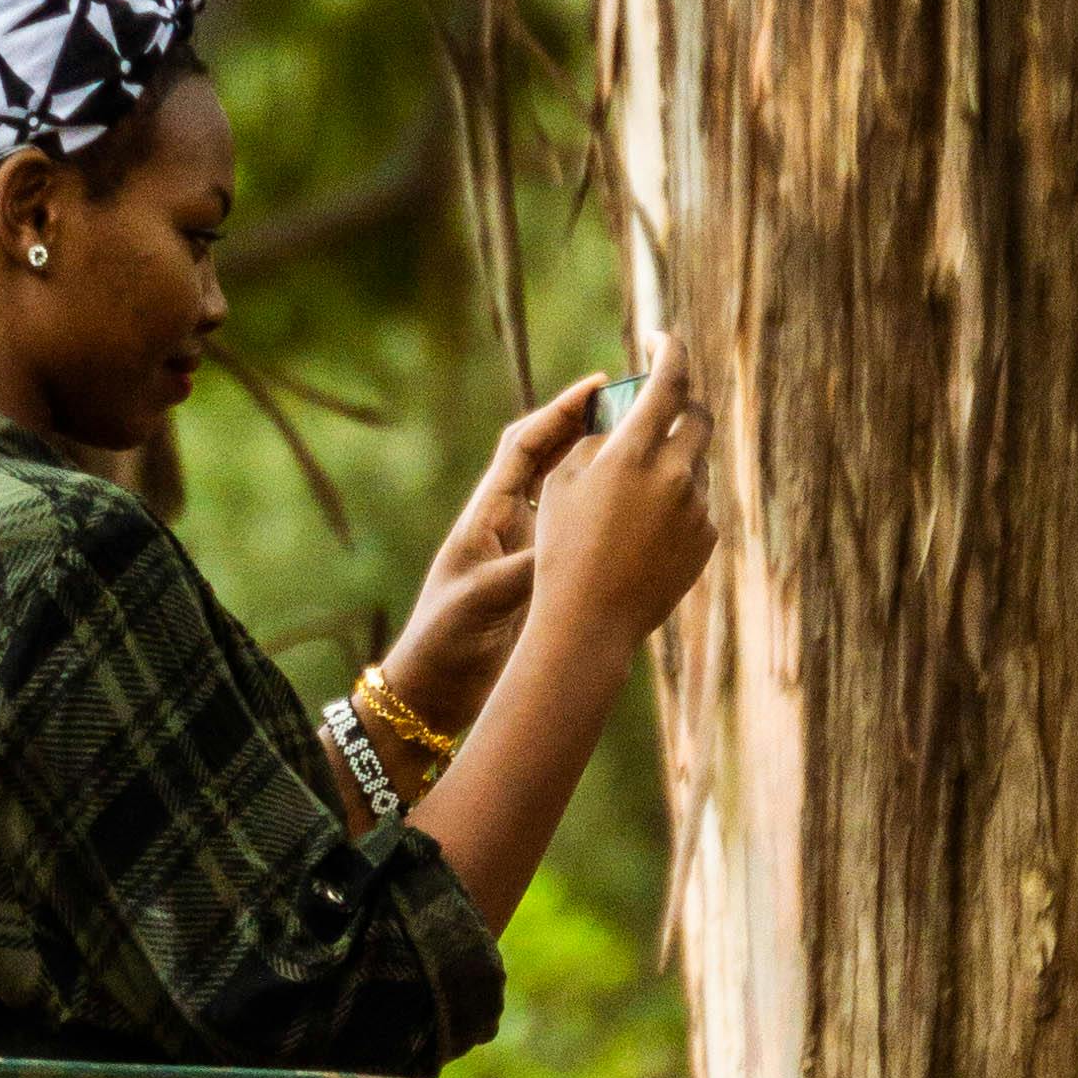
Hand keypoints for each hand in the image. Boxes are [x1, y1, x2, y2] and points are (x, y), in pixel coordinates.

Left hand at [381, 372, 608, 737]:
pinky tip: (638, 507)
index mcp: (487, 515)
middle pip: (551, 457)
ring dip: (599, 465)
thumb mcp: (482, 602)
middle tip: (634, 404)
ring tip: (645, 444)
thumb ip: (523, 572)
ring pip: (568, 492)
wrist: (432, 690)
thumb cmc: (443, 642)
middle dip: (588, 427)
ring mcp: (524, 549)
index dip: (559, 411)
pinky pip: (576, 533)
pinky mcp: (538, 579)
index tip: (599, 386)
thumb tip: (571, 546)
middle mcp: (507, 524)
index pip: (524, 446)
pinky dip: (603, 513)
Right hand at [528, 336, 717, 653]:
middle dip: (682, 405)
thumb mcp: (563, 483)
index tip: (660, 339)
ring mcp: (696, 508)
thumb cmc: (562, 548)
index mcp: (633, 453)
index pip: (668, 381)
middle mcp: (675, 474)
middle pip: (698, 417)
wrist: (589, 622)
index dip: (669, 350)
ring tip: (630, 503)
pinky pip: (696, 505)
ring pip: (694, 466)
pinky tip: (642, 537)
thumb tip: (622, 421)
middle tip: (661, 408)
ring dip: (672, 465)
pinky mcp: (707, 538)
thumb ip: (598, 440)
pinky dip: (674, 506)